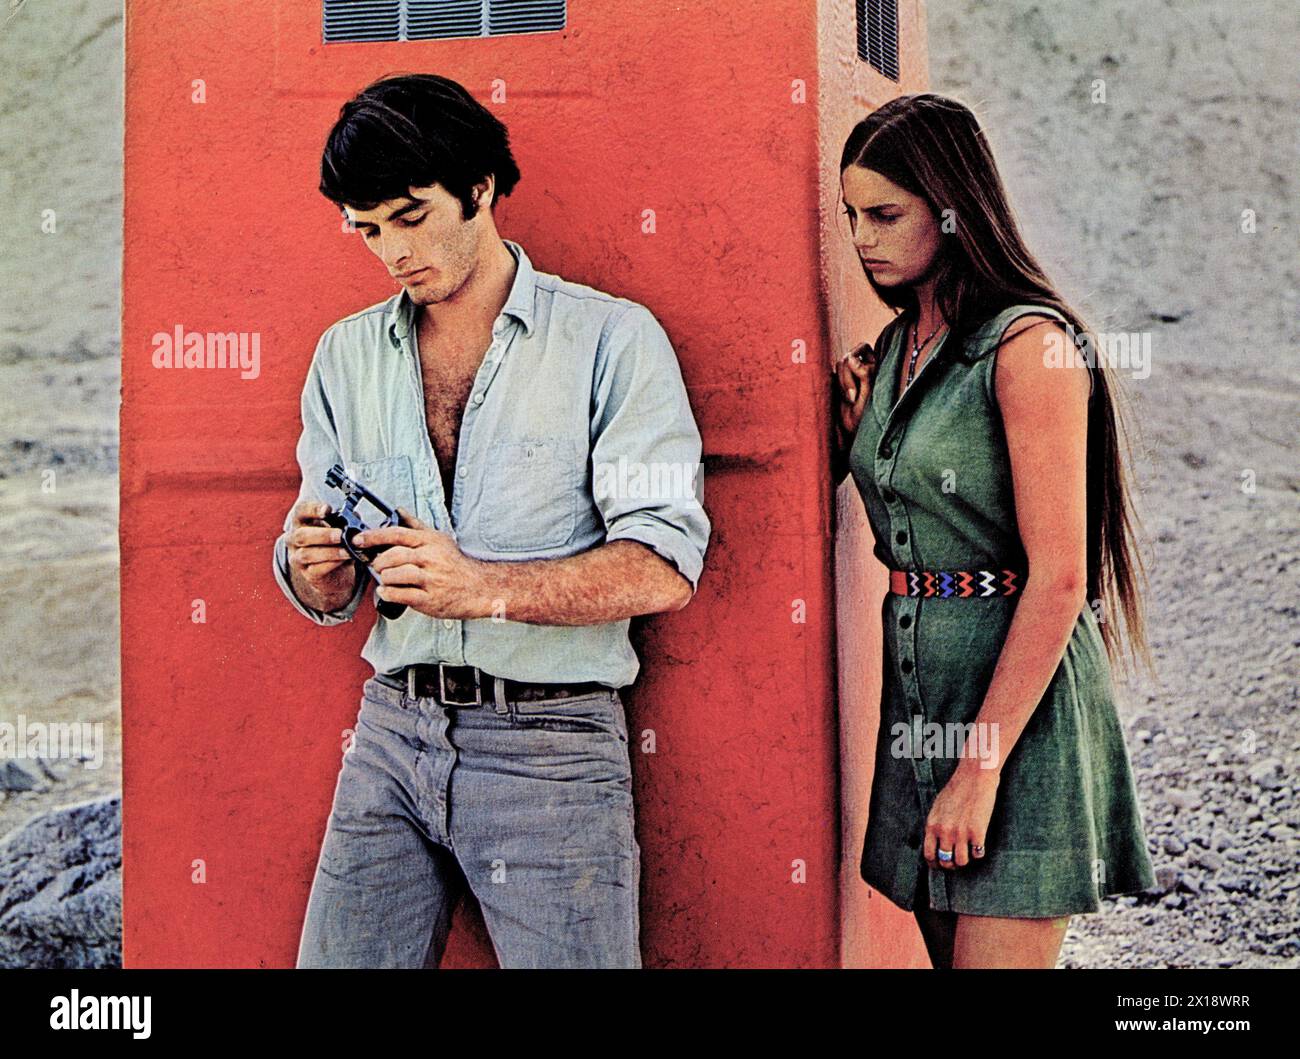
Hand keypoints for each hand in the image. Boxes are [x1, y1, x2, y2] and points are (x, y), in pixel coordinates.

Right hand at [285, 500, 355, 591]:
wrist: (335, 572)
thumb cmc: (334, 544)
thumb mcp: (339, 529)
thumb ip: (345, 520)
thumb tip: (354, 515)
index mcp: (301, 522)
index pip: (300, 511)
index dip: (312, 509)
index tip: (328, 510)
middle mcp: (294, 539)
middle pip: (301, 535)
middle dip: (322, 535)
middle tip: (340, 534)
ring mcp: (298, 558)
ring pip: (307, 554)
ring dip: (330, 552)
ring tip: (347, 550)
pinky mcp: (307, 574)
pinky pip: (316, 569)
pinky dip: (332, 564)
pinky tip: (344, 560)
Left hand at [354, 507, 487, 619]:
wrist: (478, 587)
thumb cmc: (455, 564)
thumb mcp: (438, 539)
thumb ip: (416, 526)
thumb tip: (399, 510)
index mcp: (429, 542)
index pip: (397, 534)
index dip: (374, 536)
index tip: (358, 540)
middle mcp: (430, 559)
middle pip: (394, 555)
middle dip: (379, 561)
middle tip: (375, 565)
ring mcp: (431, 580)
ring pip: (396, 575)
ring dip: (384, 577)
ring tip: (384, 578)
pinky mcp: (430, 599)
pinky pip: (403, 595)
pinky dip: (389, 593)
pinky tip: (386, 591)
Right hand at [836, 343, 875, 436]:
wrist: (854, 431)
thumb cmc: (867, 415)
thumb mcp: (869, 394)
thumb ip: (864, 373)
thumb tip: (851, 357)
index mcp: (874, 366)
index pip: (862, 347)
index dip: (856, 357)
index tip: (860, 375)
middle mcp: (861, 368)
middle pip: (847, 357)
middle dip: (847, 377)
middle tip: (853, 397)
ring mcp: (849, 376)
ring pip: (838, 366)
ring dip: (842, 383)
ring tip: (850, 400)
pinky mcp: (837, 383)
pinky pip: (831, 376)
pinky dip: (835, 386)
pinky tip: (844, 400)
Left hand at [923, 763, 999, 870]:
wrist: (974, 776)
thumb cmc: (957, 789)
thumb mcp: (938, 807)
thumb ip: (936, 825)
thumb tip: (937, 843)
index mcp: (932, 824)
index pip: (929, 854)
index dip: (935, 864)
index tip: (941, 865)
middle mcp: (944, 831)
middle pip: (945, 861)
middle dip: (951, 865)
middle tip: (957, 861)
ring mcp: (961, 832)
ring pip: (961, 861)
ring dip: (966, 859)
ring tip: (969, 852)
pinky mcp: (977, 832)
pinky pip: (978, 854)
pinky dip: (979, 852)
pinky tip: (980, 844)